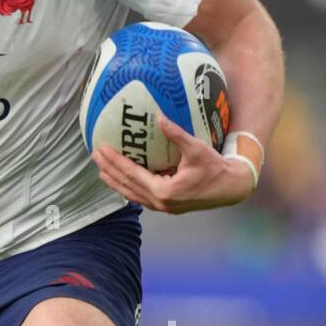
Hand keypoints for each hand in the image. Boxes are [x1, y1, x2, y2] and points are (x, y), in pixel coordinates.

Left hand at [92, 114, 253, 213]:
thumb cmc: (215, 168)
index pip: (132, 174)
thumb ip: (176, 134)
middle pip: (127, 185)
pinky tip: (122, 180)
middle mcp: (160, 203)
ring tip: (101, 170)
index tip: (101, 149)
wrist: (231, 188)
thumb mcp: (196, 149)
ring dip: (116, 181)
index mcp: (164, 191)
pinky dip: (129, 187)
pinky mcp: (167, 206)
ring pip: (132, 194)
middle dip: (109, 170)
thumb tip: (159, 117)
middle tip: (94, 156)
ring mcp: (163, 207)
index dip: (115, 161)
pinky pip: (141, 196)